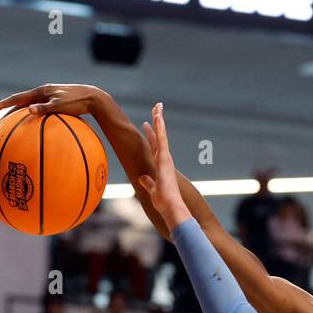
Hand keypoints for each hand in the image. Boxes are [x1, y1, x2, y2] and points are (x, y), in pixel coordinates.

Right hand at [0, 83, 107, 117]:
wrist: (93, 97)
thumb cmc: (77, 102)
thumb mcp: (60, 105)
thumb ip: (44, 108)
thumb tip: (29, 110)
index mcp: (41, 91)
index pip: (17, 98)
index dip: (3, 104)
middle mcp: (43, 93)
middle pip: (21, 103)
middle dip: (9, 111)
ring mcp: (49, 98)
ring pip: (30, 107)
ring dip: (20, 115)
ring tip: (12, 125)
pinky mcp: (55, 103)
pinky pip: (40, 112)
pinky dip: (34, 119)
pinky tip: (34, 129)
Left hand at [137, 103, 189, 226]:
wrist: (171, 206)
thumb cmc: (163, 202)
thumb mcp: (152, 190)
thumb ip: (148, 182)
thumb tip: (141, 178)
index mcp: (162, 165)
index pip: (155, 146)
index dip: (151, 134)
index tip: (146, 124)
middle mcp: (165, 159)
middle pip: (159, 136)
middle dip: (157, 122)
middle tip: (156, 108)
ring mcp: (165, 157)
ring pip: (161, 133)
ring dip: (159, 119)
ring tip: (157, 106)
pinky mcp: (164, 158)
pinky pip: (162, 138)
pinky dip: (160, 127)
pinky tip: (157, 116)